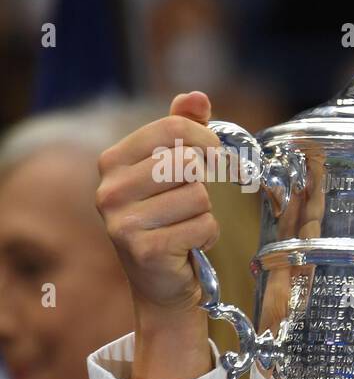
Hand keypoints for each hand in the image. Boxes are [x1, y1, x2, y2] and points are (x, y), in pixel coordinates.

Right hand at [96, 90, 222, 316]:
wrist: (160, 281)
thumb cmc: (168, 218)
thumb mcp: (171, 169)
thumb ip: (182, 129)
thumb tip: (196, 96)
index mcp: (112, 161)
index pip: (173, 128)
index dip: (208, 140)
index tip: (218, 155)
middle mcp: (110, 189)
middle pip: (188, 162)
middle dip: (204, 182)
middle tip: (196, 199)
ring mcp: (123, 221)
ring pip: (199, 196)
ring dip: (205, 214)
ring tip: (185, 225)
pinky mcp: (145, 249)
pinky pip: (203, 226)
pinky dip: (207, 235)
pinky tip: (188, 245)